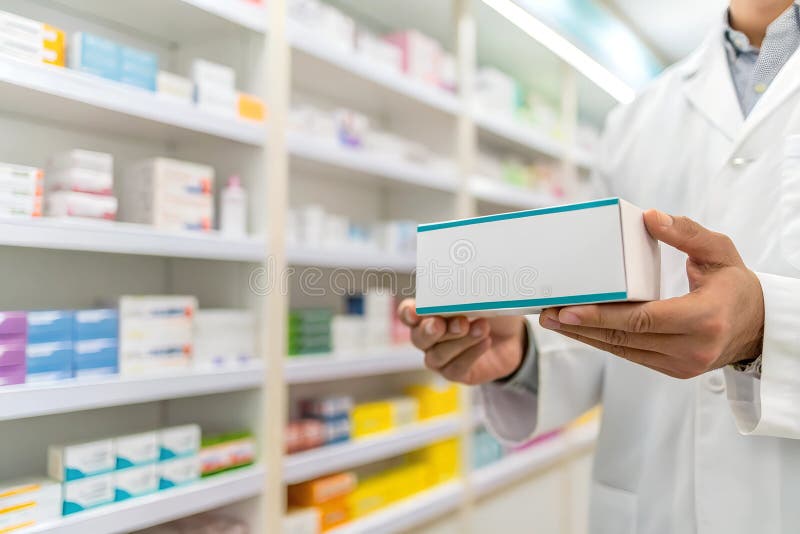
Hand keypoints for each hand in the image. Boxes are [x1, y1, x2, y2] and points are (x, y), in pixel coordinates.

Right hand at [398, 298, 527, 384]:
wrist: (512, 335)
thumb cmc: (491, 310)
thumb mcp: (482, 295)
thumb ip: (468, 291)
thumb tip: (467, 283)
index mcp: (428, 313)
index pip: (408, 314)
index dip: (408, 313)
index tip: (415, 311)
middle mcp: (429, 337)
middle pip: (419, 337)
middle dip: (431, 330)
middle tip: (449, 322)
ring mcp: (441, 358)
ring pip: (438, 355)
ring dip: (460, 341)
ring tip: (481, 327)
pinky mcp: (456, 373)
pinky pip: (456, 367)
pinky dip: (471, 353)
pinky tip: (486, 341)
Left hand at [539, 210, 764, 378]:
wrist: (759, 327)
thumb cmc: (738, 286)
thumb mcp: (719, 251)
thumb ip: (686, 233)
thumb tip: (650, 217)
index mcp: (704, 318)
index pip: (642, 319)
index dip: (602, 316)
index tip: (569, 310)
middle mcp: (692, 348)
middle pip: (625, 338)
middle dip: (581, 326)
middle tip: (548, 313)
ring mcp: (682, 364)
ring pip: (623, 350)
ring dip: (585, 336)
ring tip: (553, 321)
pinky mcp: (673, 370)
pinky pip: (631, 355)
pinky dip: (604, 341)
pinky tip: (580, 329)